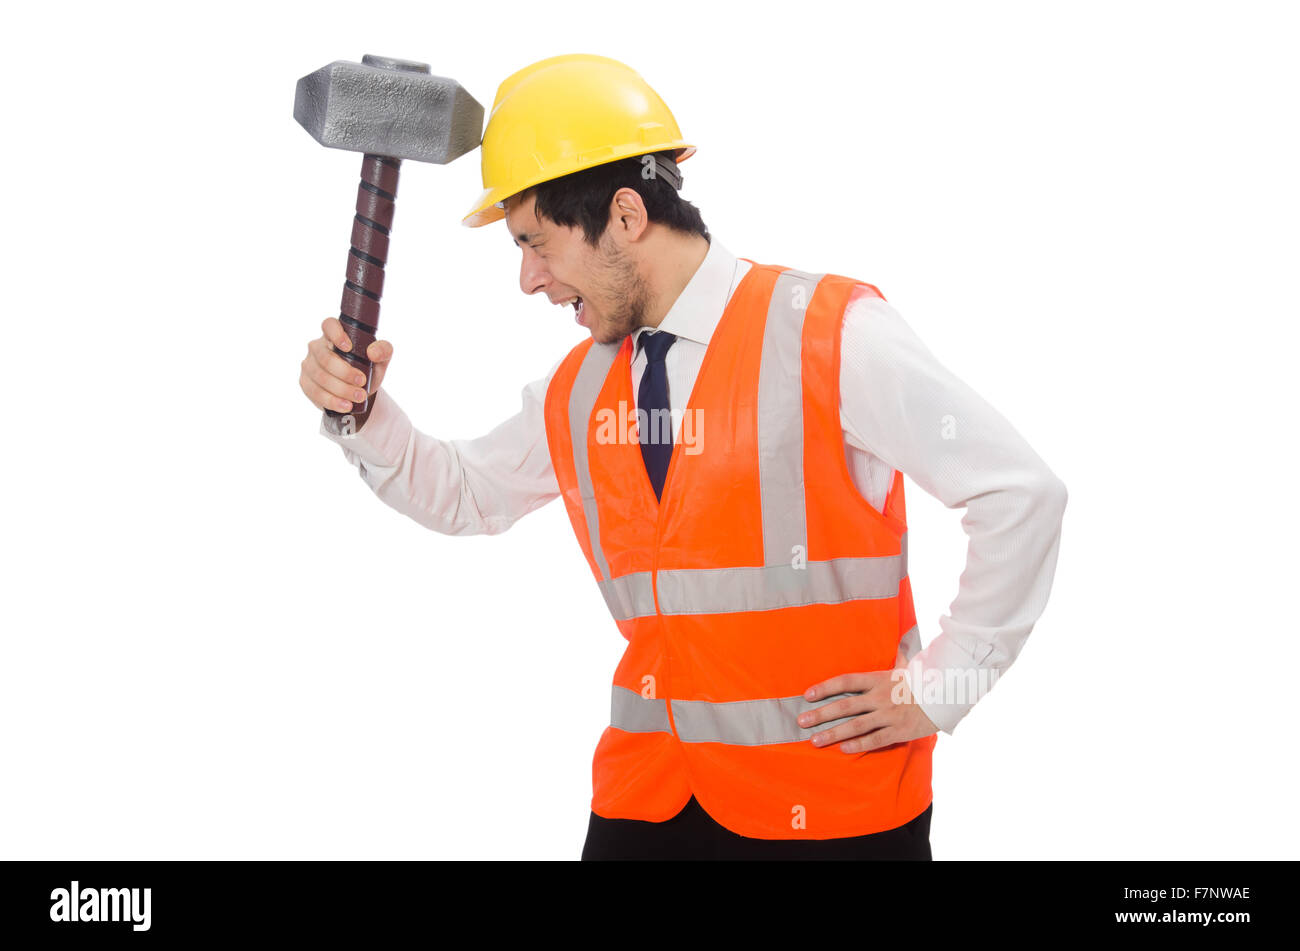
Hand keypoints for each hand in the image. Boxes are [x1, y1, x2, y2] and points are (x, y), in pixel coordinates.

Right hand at [300, 317, 393, 412]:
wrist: (359, 390)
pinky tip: (345, 405)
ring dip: (341, 389)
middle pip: (326, 358)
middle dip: (345, 372)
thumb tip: (372, 352)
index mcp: (333, 334)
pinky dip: (332, 400)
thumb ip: (384, 350)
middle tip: (362, 381)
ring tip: (358, 396)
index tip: (349, 347)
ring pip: (321, 377)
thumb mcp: (381, 360)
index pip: (329, 325)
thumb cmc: (367, 368)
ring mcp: (309, 364)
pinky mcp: (305, 382)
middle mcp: (317, 347)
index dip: (336, 334)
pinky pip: (315, 392)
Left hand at [798, 668, 938, 752]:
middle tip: (802, 721)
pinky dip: (858, 745)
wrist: (948, 696)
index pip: (846, 681)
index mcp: (878, 679)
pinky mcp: (899, 731)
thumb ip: (892, 659)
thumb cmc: (922, 681)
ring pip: (855, 725)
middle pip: (844, 705)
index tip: (807, 695)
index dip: (825, 687)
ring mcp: (888, 715)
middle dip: (821, 714)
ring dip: (833, 733)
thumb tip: (894, 641)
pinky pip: (875, 739)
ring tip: (815, 740)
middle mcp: (880, 696)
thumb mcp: (904, 667)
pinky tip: (843, 749)